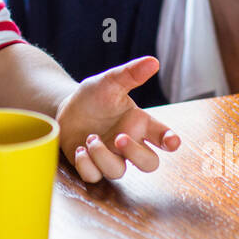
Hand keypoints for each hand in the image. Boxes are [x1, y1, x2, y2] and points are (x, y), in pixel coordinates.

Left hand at [56, 56, 180, 182]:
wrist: (66, 107)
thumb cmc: (94, 96)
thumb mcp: (110, 81)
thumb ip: (131, 74)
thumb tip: (153, 61)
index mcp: (139, 123)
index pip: (163, 136)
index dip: (171, 141)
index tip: (172, 142)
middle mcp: (128, 143)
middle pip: (149, 163)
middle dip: (136, 154)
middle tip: (119, 138)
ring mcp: (110, 156)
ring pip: (119, 172)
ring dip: (104, 157)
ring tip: (90, 138)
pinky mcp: (90, 165)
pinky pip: (94, 176)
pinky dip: (87, 166)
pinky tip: (80, 149)